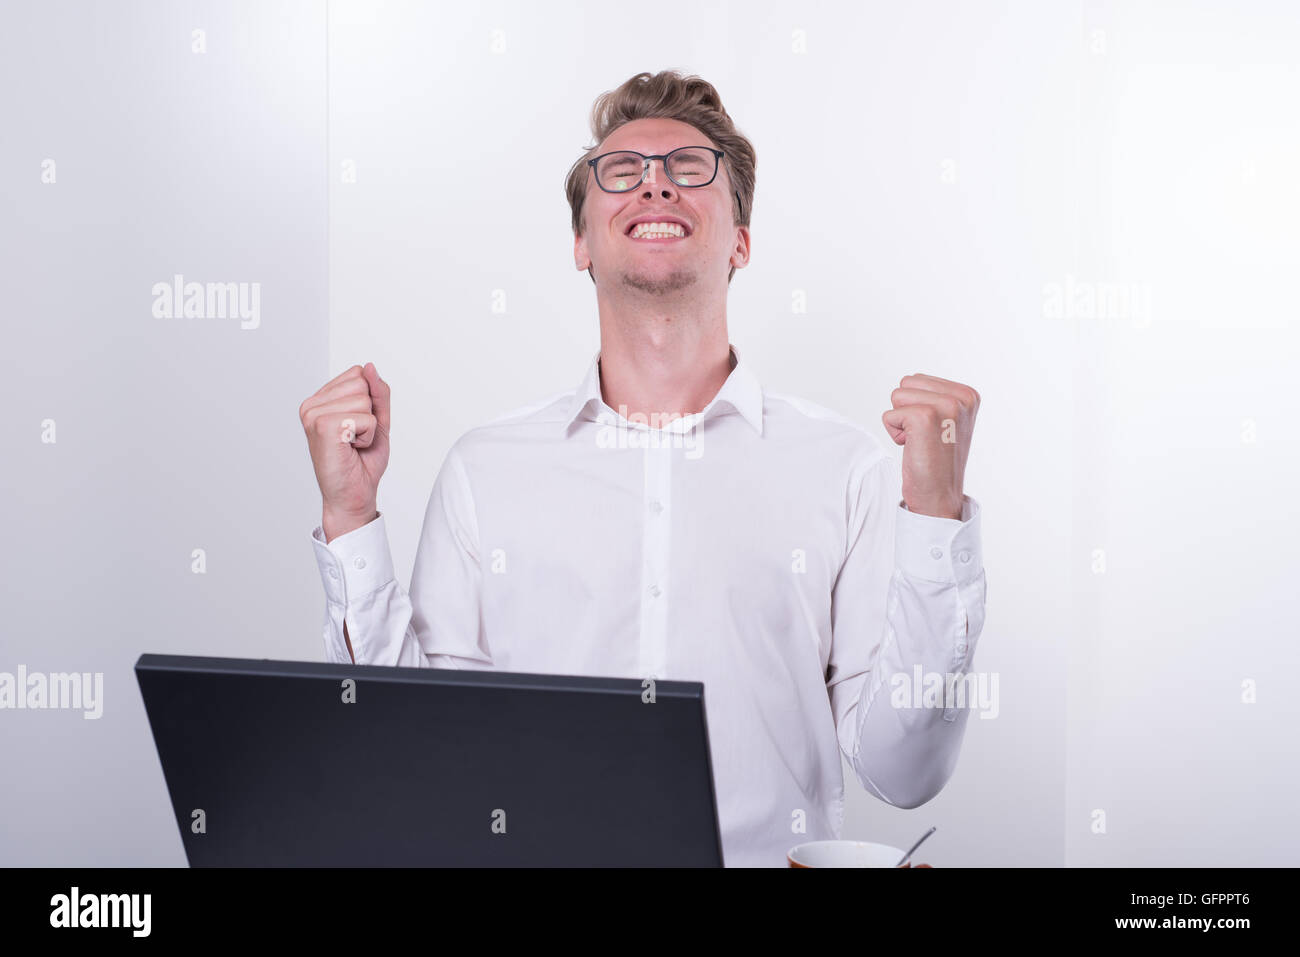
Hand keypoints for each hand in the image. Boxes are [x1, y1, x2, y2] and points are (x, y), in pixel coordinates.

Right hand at [299, 363, 391, 539]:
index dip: (370, 403)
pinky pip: (364, 417)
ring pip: (364, 399)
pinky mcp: (322, 426)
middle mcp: (312, 405)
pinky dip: (367, 436)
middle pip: (362, 383)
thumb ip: (377, 393)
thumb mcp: (378, 420)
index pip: (359, 374)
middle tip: (357, 439)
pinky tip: (351, 449)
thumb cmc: (363, 462)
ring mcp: (313, 415)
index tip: (358, 427)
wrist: (354, 496)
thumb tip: (370, 367)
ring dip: (369, 427)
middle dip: (371, 413)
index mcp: (320, 399)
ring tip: (353, 445)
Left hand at [882, 373, 979, 519]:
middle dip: (906, 410)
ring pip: (897, 396)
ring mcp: (945, 406)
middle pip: (907, 383)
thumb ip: (936, 396)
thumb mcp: (948, 421)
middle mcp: (961, 398)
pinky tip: (913, 448)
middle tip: (924, 437)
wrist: (939, 495)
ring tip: (919, 441)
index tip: (933, 430)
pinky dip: (894, 433)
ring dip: (900, 421)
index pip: (918, 380)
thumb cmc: (938, 460)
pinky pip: (889, 415)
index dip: (916, 406)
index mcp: (969, 395)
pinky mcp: (924, 418)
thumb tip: (911, 380)